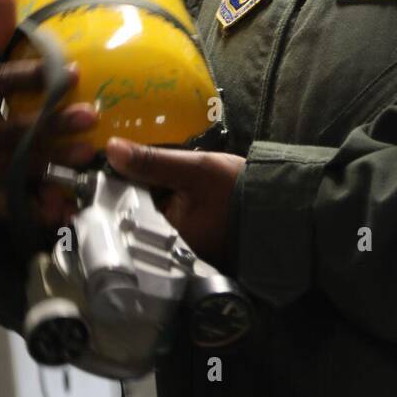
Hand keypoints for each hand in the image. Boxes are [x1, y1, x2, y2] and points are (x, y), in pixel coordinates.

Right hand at [0, 0, 97, 226]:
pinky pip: (13, 207)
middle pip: (15, 131)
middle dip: (53, 125)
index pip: (0, 85)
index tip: (71, 71)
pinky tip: (65, 208)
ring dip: (55, 164)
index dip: (35, 79)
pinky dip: (38, 210)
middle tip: (91, 116)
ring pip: (19, 168)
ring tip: (88, 156)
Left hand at [105, 138, 245, 269]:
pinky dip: (181, 200)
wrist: (284, 209)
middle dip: (149, 185)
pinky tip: (192, 187)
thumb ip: (152, 161)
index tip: (129, 160)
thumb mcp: (194, 169)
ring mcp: (187, 247)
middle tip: (163, 164)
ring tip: (180, 172)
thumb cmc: (238, 191)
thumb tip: (112, 148)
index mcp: (164, 237)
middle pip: (144, 209)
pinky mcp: (202, 241)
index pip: (128, 206)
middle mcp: (172, 248)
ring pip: (162, 210)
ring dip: (165, 190)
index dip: (126, 179)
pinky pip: (180, 216)